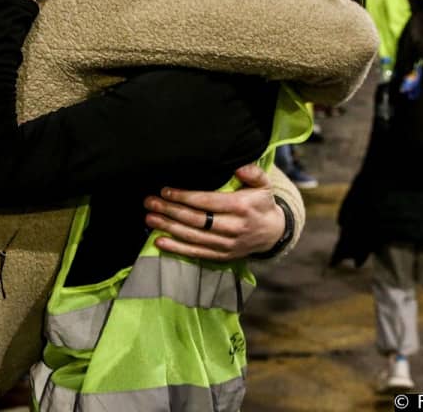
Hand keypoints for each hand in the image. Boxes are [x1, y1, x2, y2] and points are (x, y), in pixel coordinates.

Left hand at [142, 164, 285, 260]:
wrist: (273, 233)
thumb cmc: (261, 204)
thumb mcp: (264, 185)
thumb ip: (253, 172)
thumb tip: (240, 167)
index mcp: (240, 207)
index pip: (207, 202)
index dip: (185, 197)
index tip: (166, 191)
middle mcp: (233, 227)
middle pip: (196, 219)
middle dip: (170, 210)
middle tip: (150, 202)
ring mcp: (227, 244)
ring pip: (193, 236)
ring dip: (168, 228)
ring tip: (149, 218)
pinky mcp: (222, 256)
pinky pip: (196, 252)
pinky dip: (176, 248)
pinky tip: (159, 241)